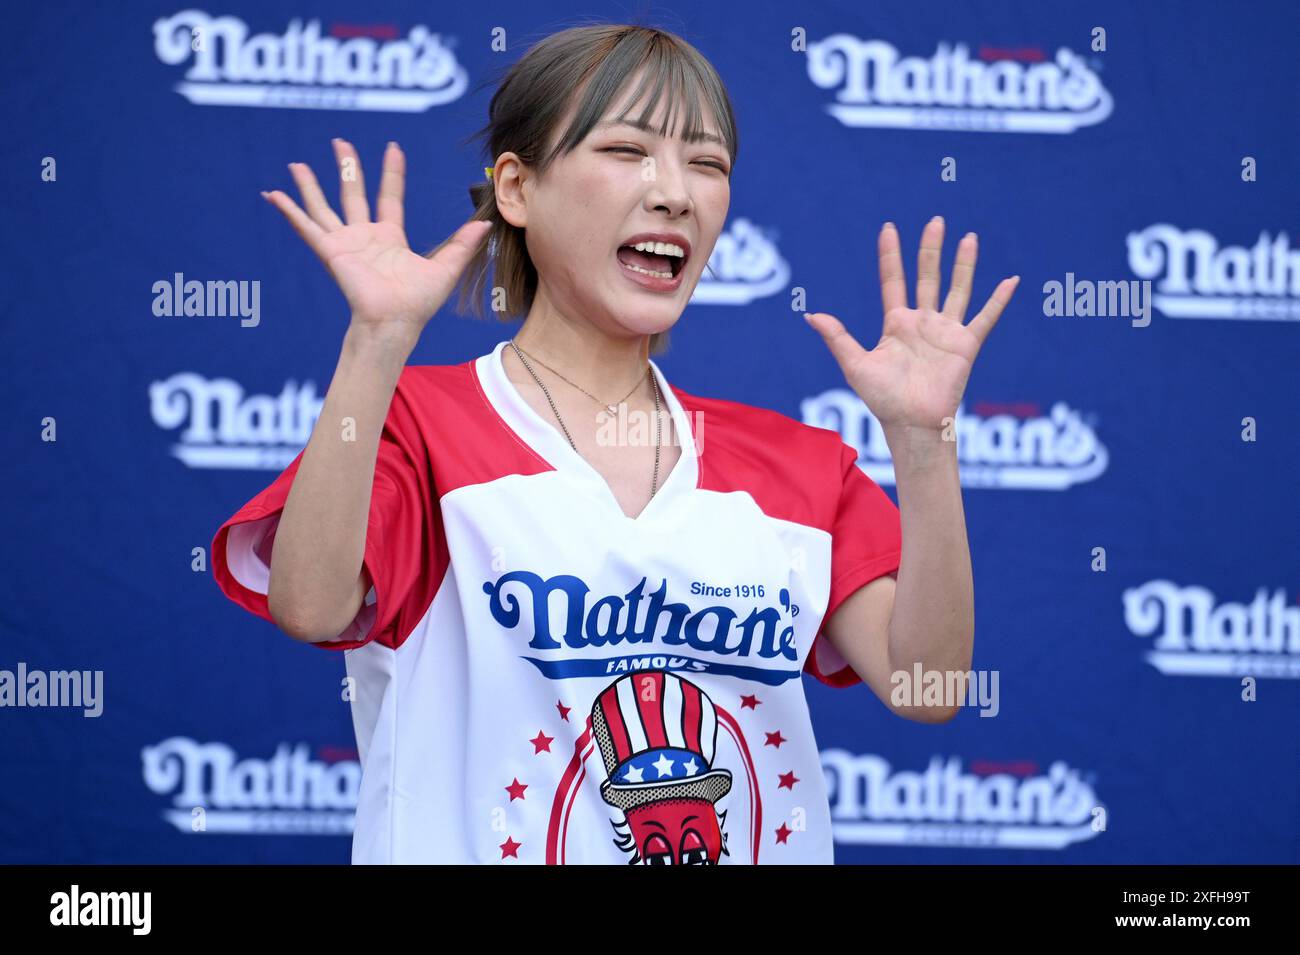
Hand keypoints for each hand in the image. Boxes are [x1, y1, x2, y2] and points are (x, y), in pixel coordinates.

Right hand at [261, 138, 491, 340]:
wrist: (394, 322)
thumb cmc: (418, 303)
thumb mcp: (445, 267)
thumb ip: (462, 244)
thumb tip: (485, 224)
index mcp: (389, 238)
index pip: (389, 196)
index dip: (391, 173)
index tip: (393, 148)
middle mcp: (364, 236)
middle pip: (352, 193)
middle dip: (347, 167)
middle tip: (340, 143)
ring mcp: (344, 243)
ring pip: (323, 206)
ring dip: (309, 185)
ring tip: (296, 165)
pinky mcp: (330, 251)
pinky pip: (305, 226)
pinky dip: (288, 211)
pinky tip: (273, 194)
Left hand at [804, 217, 1018, 433]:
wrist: (912, 424)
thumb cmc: (883, 399)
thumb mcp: (855, 365)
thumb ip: (838, 338)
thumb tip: (810, 314)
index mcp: (896, 324)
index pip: (893, 281)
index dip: (890, 255)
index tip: (889, 228)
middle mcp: (922, 322)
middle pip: (927, 277)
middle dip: (931, 249)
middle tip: (935, 221)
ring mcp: (946, 332)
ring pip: (957, 289)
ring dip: (964, 264)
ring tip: (969, 237)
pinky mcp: (966, 345)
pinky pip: (985, 318)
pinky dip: (999, 300)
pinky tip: (1011, 280)